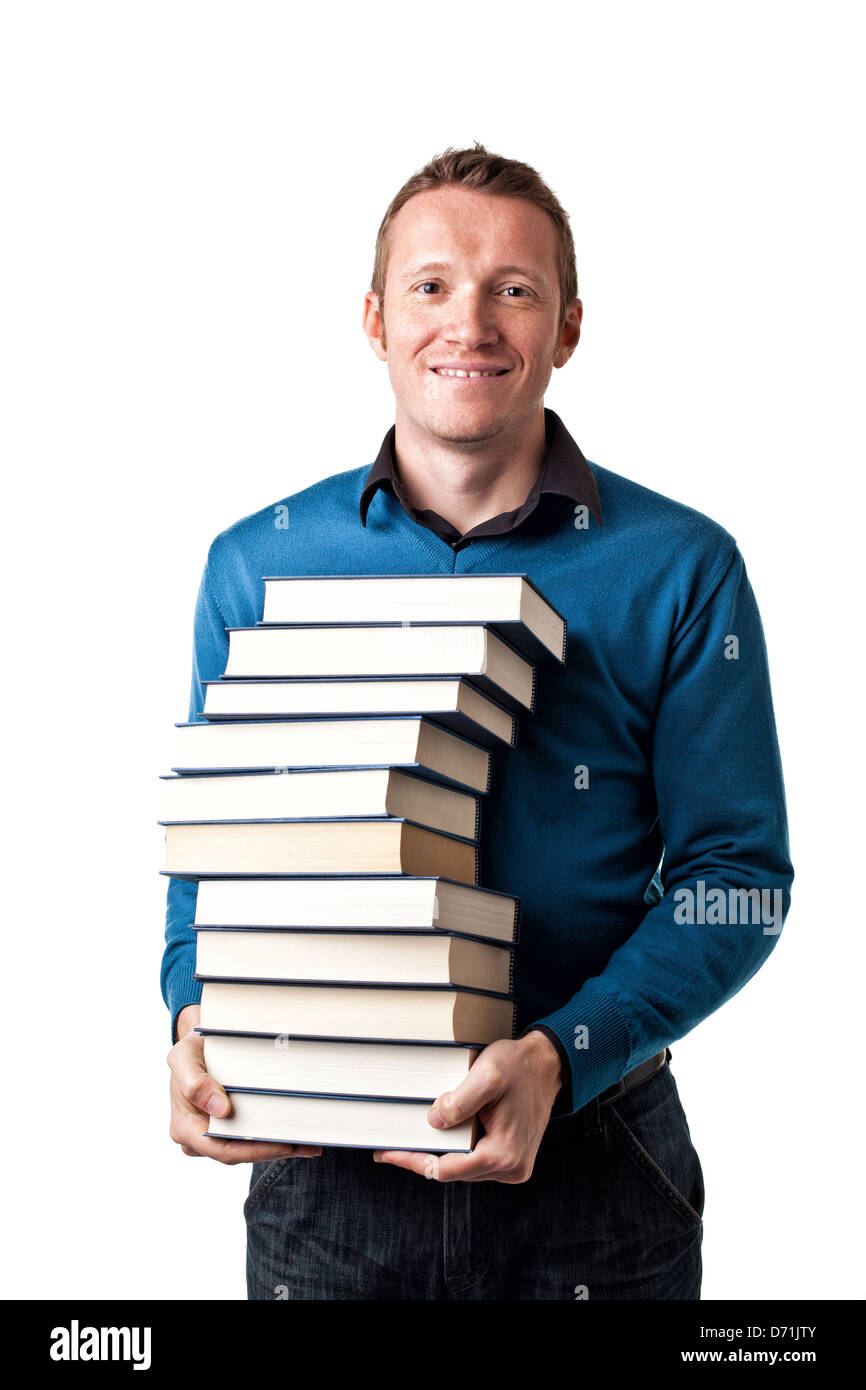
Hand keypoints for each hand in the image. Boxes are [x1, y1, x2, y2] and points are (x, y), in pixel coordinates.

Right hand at [167, 1004, 321, 1163]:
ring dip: (278, 1147)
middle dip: (275, 1151)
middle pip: (241, 1154)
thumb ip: (195, 1083)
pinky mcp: (228, 1128)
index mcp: (185, 1127)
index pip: (224, 1150)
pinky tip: (297, 1135)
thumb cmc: (190, 1052)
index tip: (284, 1144)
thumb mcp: (184, 1058)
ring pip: (248, 1149)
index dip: (256, 1152)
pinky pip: (250, 1137)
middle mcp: (199, 1138)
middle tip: (307, 1146)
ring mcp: (214, 1134)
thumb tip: (221, 1110)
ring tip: (309, 1142)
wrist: (195, 1047)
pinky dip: (273, 1136)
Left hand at [373, 1030, 562, 1182]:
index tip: (388, 1153)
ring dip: (439, 1154)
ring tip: (411, 1140)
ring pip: (463, 1168)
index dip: (413, 1161)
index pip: (445, 1170)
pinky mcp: (511, 1158)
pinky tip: (440, 1137)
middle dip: (422, 1158)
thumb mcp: (487, 1076)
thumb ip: (459, 1102)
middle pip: (453, 1172)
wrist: (548, 1065)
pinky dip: (456, 1150)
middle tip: (391, 1148)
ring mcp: (513, 1166)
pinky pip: (475, 1161)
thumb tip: (433, 1122)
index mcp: (503, 1154)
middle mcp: (510, 1168)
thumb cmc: (520, 1067)